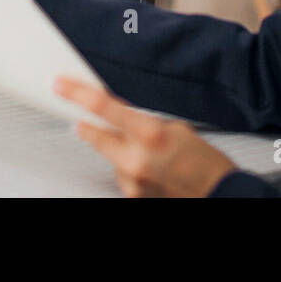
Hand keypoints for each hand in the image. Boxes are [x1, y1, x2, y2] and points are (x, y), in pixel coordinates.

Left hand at [55, 75, 237, 196]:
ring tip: (150, 156)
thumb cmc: (205, 162)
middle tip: (81, 119)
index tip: (59, 85)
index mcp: (151, 133)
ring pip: (110, 157)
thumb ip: (145, 122)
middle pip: (95, 135)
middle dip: (88, 126)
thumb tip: (119, 117)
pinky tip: (151, 171)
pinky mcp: (132, 196)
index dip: (77, 94)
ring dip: (119, 152)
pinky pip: (121, 175)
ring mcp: (132, 181)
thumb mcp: (177, 129)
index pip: (104, 107)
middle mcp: (136, 158)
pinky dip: (129, 169)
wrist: (220, 195)